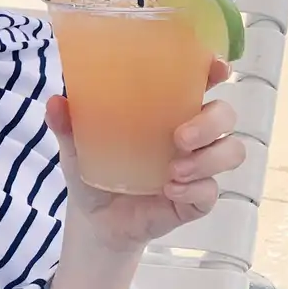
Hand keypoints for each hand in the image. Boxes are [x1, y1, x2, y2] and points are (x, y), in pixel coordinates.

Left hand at [45, 57, 245, 255]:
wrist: (94, 220)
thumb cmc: (94, 169)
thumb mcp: (76, 146)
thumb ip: (68, 124)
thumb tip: (56, 102)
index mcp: (167, 111)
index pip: (202, 83)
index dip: (215, 71)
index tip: (217, 68)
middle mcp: (191, 135)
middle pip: (226, 116)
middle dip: (212, 122)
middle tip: (179, 137)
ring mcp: (198, 167)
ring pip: (231, 151)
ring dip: (208, 159)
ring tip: (173, 170)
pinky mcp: (196, 199)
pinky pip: (212, 192)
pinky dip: (195, 189)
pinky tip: (169, 191)